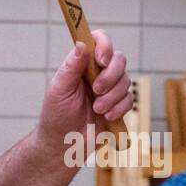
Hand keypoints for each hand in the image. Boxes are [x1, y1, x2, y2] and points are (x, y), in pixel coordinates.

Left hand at [36, 29, 133, 145]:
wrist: (64, 144)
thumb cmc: (56, 115)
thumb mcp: (59, 89)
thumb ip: (71, 67)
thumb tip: (82, 44)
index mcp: (82, 64)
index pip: (98, 41)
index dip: (105, 45)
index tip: (101, 61)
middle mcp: (98, 72)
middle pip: (119, 59)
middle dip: (111, 76)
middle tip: (96, 91)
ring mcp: (110, 89)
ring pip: (126, 81)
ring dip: (112, 97)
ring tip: (97, 110)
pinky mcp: (118, 105)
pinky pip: (129, 100)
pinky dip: (119, 108)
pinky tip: (106, 116)